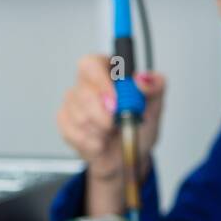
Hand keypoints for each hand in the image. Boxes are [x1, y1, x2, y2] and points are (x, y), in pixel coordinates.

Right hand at [56, 53, 165, 181]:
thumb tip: (142, 79)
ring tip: (110, 133)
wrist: (127, 157)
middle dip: (101, 114)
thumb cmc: (139, 128)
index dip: (100, 81)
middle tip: (115, 125)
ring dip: (99, 130)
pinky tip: (99, 142)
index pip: (92, 64)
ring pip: (77, 114)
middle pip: (83, 91)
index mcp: (109, 71)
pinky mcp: (64, 120)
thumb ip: (156, 87)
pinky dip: (89, 141)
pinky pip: (70, 130)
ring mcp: (73, 101)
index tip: (114, 101)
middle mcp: (88, 83)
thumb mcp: (155, 107)